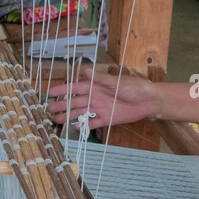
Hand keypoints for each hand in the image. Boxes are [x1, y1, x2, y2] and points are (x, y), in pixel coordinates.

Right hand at [46, 65, 161, 128]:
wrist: (149, 101)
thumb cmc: (135, 87)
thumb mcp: (117, 82)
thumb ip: (100, 79)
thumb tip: (85, 70)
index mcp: (96, 86)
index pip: (75, 88)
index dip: (62, 90)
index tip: (50, 92)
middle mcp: (96, 97)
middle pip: (75, 102)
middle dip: (61, 105)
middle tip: (48, 109)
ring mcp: (101, 108)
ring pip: (81, 113)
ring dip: (69, 116)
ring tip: (56, 120)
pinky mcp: (107, 119)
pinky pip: (93, 122)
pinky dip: (84, 125)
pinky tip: (75, 127)